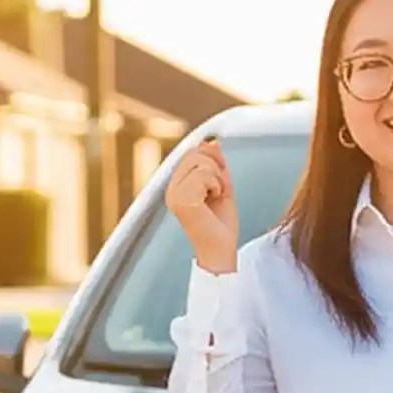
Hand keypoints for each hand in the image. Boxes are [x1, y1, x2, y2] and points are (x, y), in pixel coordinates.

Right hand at [164, 136, 237, 272]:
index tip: (221, 177)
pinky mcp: (181, 200)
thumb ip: (216, 165)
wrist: (221, 251)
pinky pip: (204, 176)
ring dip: (218, 180)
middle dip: (216, 168)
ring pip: (201, 163)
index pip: (192, 153)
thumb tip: (212, 141)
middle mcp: (170, 189)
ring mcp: (174, 195)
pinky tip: (213, 202)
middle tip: (219, 191)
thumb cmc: (221, 224)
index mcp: (176, 186)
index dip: (212, 158)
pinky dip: (217, 187)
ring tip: (215, 198)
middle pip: (195, 154)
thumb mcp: (221, 187)